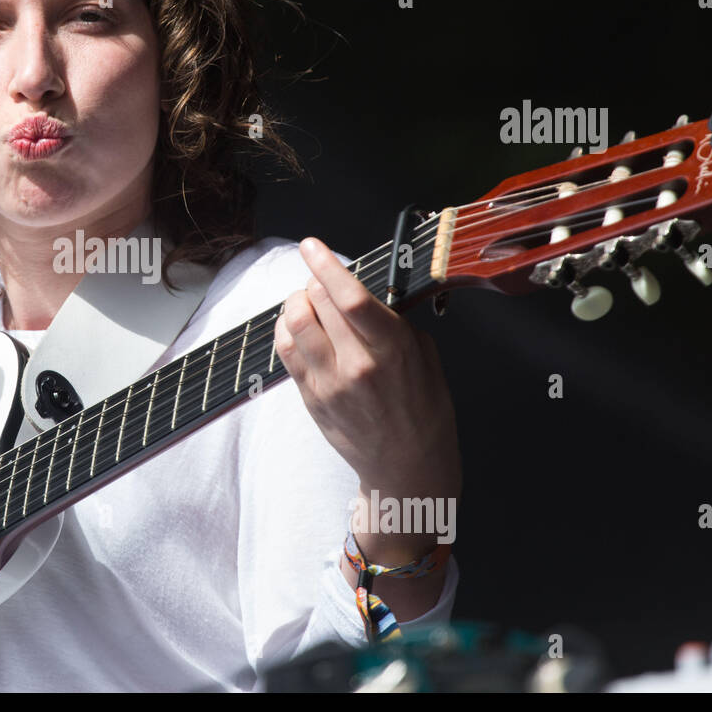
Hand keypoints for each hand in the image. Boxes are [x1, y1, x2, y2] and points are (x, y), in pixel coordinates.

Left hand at [274, 237, 461, 519]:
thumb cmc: (423, 410)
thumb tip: (368, 293)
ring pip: (294, 322)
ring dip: (296, 301)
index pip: (351, 297)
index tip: (312, 246)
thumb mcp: (426, 358)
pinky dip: (286, 328)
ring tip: (307, 300)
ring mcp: (329, 382)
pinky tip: (297, 325)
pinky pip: (285, 349)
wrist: (407, 465)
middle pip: (317, 302)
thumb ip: (397, 322)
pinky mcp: (311, 396)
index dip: (326, 265)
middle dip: (315, 279)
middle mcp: (357, 364)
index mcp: (393, 349)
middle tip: (320, 278)